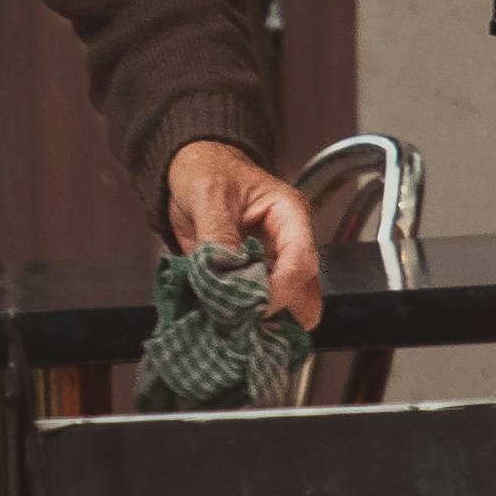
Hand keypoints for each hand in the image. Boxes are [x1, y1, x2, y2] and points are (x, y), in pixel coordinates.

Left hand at [163, 141, 323, 330]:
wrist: (190, 170)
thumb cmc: (208, 171)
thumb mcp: (209, 194)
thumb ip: (217, 234)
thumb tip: (223, 275)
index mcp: (290, 217)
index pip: (301, 263)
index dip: (281, 291)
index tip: (253, 308)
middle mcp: (287, 247)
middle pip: (305, 297)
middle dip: (277, 315)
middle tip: (240, 322)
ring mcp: (271, 268)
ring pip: (285, 312)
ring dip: (258, 323)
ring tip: (227, 324)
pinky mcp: (250, 282)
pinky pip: (254, 312)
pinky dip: (238, 321)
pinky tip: (217, 320)